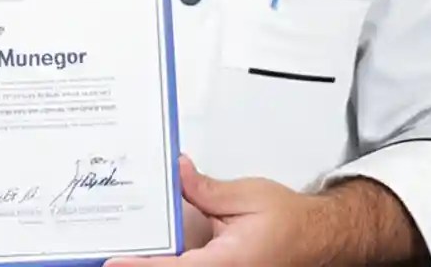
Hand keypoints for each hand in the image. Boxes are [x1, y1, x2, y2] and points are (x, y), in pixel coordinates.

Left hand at [107, 155, 327, 266]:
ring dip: (157, 262)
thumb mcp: (246, 196)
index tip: (114, 263)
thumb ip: (205, 189)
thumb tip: (177, 172)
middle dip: (143, 264)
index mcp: (229, 263)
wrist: (319, 237)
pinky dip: (169, 262)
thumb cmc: (291, 221)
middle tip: (111, 253)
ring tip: (124, 253)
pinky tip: (149, 254)